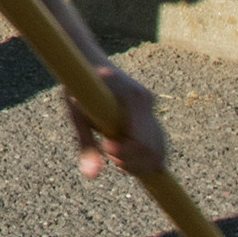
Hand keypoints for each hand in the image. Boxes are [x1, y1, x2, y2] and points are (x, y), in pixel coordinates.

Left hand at [64, 65, 168, 179]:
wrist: (86, 60)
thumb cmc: (79, 84)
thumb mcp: (77, 114)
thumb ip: (86, 145)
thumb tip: (92, 176)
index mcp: (135, 98)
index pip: (143, 141)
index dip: (126, 154)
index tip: (106, 148)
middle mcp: (148, 102)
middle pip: (155, 150)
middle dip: (133, 162)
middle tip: (108, 153)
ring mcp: (151, 108)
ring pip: (160, 150)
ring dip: (139, 163)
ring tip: (114, 154)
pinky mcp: (149, 114)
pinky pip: (157, 144)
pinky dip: (144, 157)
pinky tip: (123, 154)